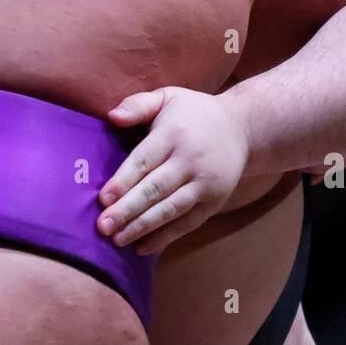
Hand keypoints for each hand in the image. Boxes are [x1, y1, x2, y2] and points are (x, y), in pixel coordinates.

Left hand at [97, 87, 248, 254]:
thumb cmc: (193, 113)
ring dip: (142, 227)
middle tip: (102, 226)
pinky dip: (165, 237)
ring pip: (170, 209)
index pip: (145, 160)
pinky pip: (187, 223)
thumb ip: (138, 105)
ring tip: (117, 240)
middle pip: (155, 189)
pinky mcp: (214, 202)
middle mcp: (190, 160)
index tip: (103, 199)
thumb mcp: (168, 97)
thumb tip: (112, 117)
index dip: (123, 180)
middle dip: (127, 210)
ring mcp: (205, 184)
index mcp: (174, 134)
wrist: (242, 128)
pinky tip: (142, 247)